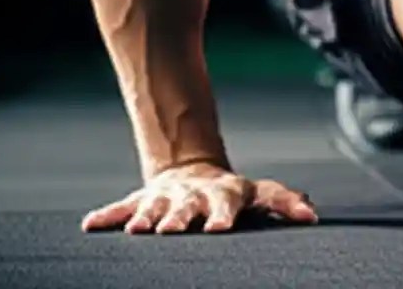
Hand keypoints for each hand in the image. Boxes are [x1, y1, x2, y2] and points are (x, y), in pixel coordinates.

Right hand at [80, 162, 317, 233]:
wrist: (193, 171)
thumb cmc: (233, 193)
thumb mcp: (261, 193)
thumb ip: (285, 202)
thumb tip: (311, 215)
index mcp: (223, 194)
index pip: (226, 205)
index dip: (223, 216)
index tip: (219, 229)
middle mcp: (193, 195)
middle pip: (186, 207)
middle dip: (178, 219)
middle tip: (171, 231)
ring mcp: (165, 198)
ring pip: (153, 208)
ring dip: (144, 219)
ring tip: (135, 230)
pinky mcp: (142, 200)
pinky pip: (121, 208)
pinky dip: (107, 216)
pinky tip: (90, 225)